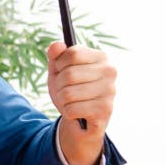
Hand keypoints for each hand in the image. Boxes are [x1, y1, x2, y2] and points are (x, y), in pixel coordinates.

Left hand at [47, 41, 116, 164]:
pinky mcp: (106, 110)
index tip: (61, 70)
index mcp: (100, 57)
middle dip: (59, 85)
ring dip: (63, 100)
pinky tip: (77, 112)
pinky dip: (68, 112)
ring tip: (71, 101)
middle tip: (66, 89)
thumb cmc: (69, 89)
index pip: (72, 53)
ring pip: (68, 94)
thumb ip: (55, 55)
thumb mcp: (58, 70)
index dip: (59, 64)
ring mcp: (110, 91)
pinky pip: (72, 109)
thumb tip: (57, 44)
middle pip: (69, 74)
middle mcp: (110, 71)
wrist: (80, 120)